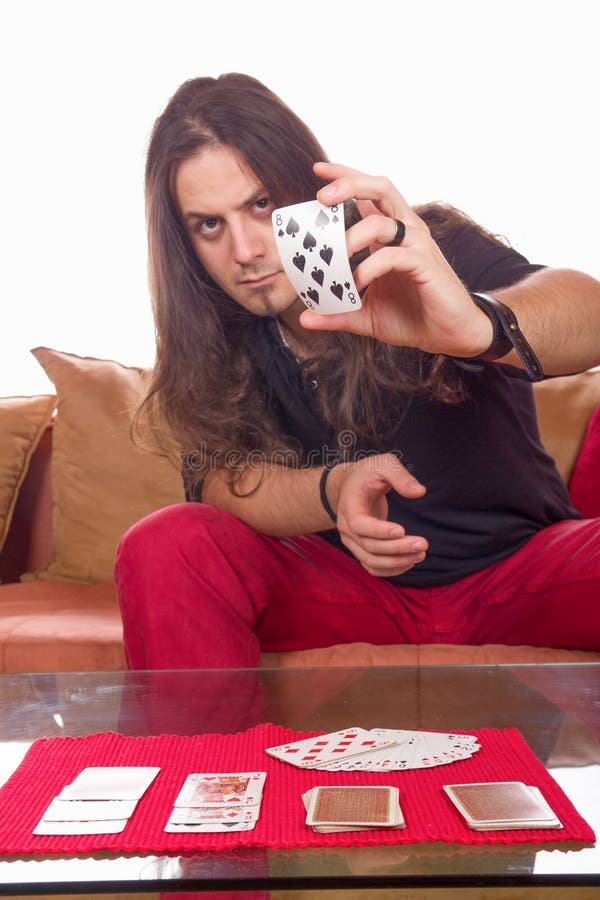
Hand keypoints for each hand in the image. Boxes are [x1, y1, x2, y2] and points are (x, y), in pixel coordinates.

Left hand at [299, 162, 492, 357]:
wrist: (448, 336)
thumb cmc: (411, 318)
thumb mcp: (365, 316)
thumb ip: (337, 313)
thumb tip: (305, 318)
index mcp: (391, 235)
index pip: (368, 195)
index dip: (345, 176)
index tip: (318, 168)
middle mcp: (405, 231)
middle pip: (380, 188)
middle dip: (349, 184)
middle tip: (321, 197)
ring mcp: (417, 245)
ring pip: (382, 220)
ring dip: (351, 237)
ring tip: (335, 258)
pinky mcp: (425, 263)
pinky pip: (391, 256)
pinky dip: (368, 268)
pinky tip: (356, 284)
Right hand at [327, 453, 428, 577]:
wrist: (350, 486)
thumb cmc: (368, 473)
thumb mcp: (383, 464)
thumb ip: (400, 476)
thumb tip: (420, 492)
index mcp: (349, 505)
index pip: (359, 524)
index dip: (379, 531)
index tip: (402, 530)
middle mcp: (345, 527)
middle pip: (369, 546)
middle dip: (397, 548)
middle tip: (423, 544)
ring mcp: (351, 541)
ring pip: (371, 561)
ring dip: (397, 562)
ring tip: (421, 554)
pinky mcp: (360, 549)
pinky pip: (373, 567)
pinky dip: (391, 569)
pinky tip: (410, 562)